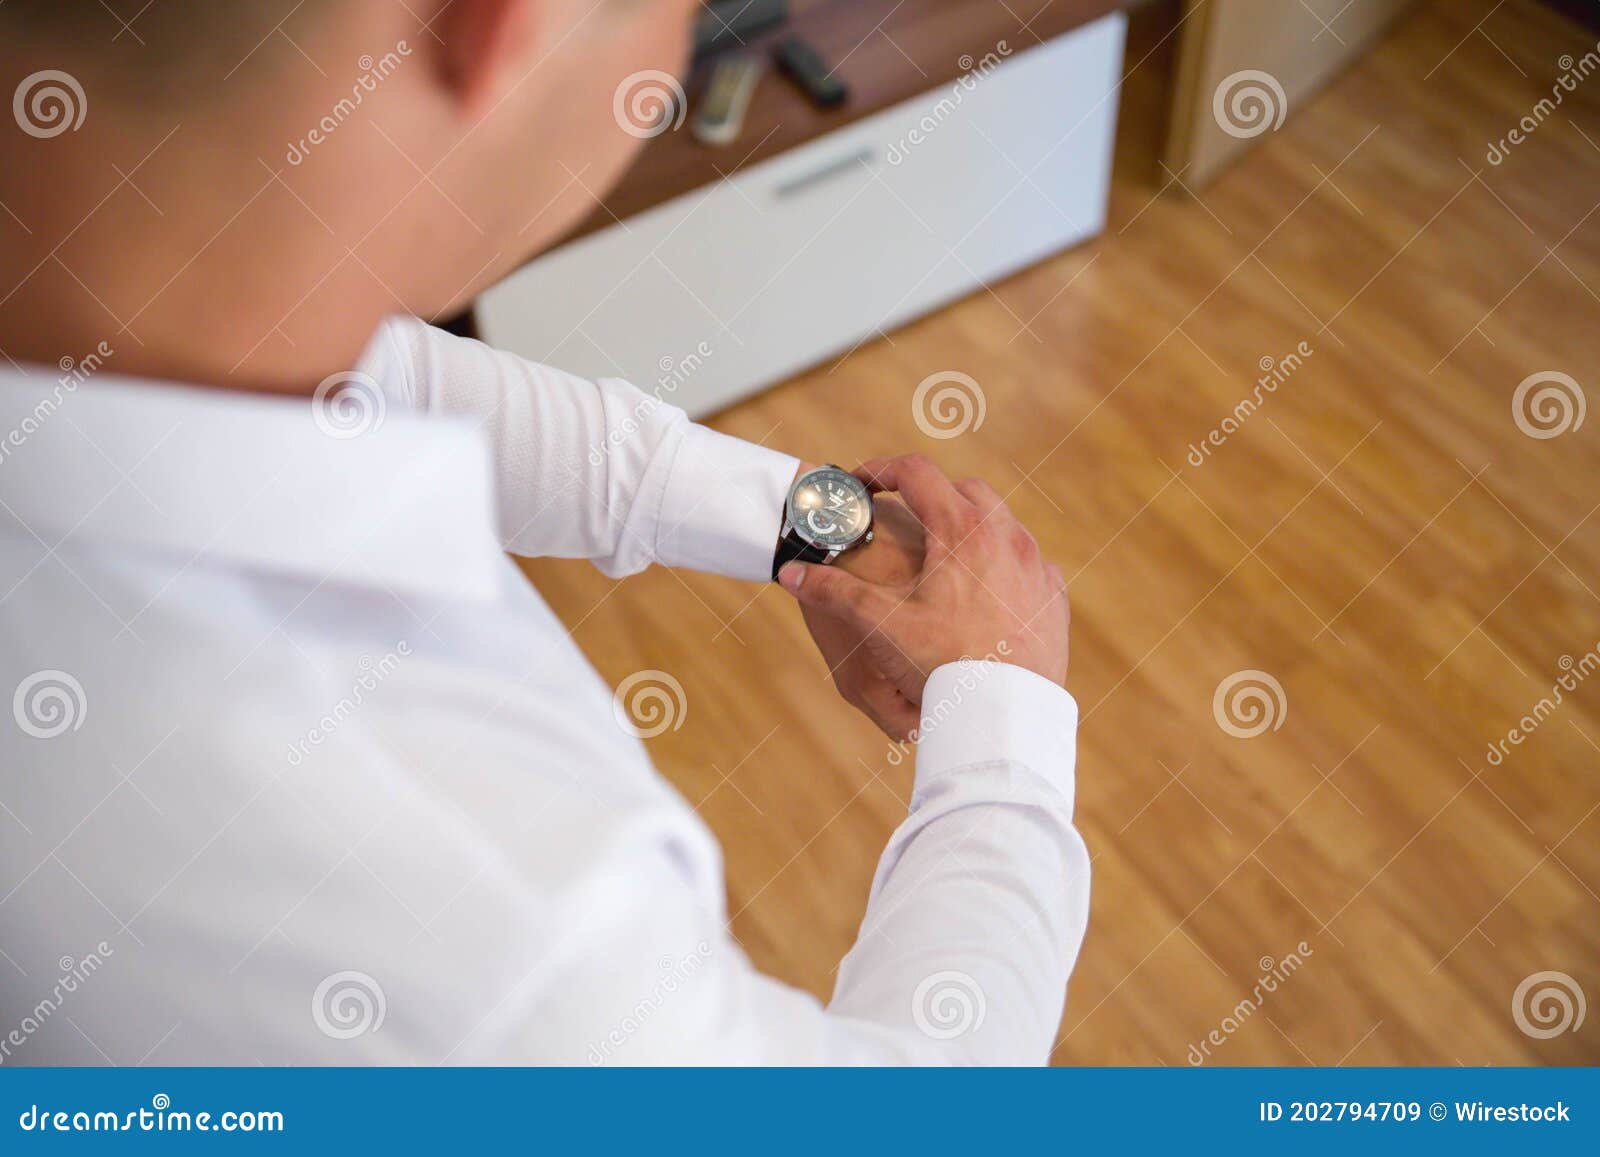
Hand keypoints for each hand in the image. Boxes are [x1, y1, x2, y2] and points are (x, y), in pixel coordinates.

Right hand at [779, 454, 1068, 702]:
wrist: (1007, 717)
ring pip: (1001, 522)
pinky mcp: (1052, 596)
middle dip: (928, 495)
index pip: (916, 472)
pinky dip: (1001, 561)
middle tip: (899, 515)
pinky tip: (982, 590)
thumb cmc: (945, 667)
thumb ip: (835, 593)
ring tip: (940, 555)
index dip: (881, 469)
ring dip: (968, 525)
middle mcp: (1006, 536)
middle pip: (964, 490)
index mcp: (962, 530)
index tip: (860, 484)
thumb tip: (791, 574)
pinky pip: (1027, 561)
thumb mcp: (883, 626)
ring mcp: (1035, 565)